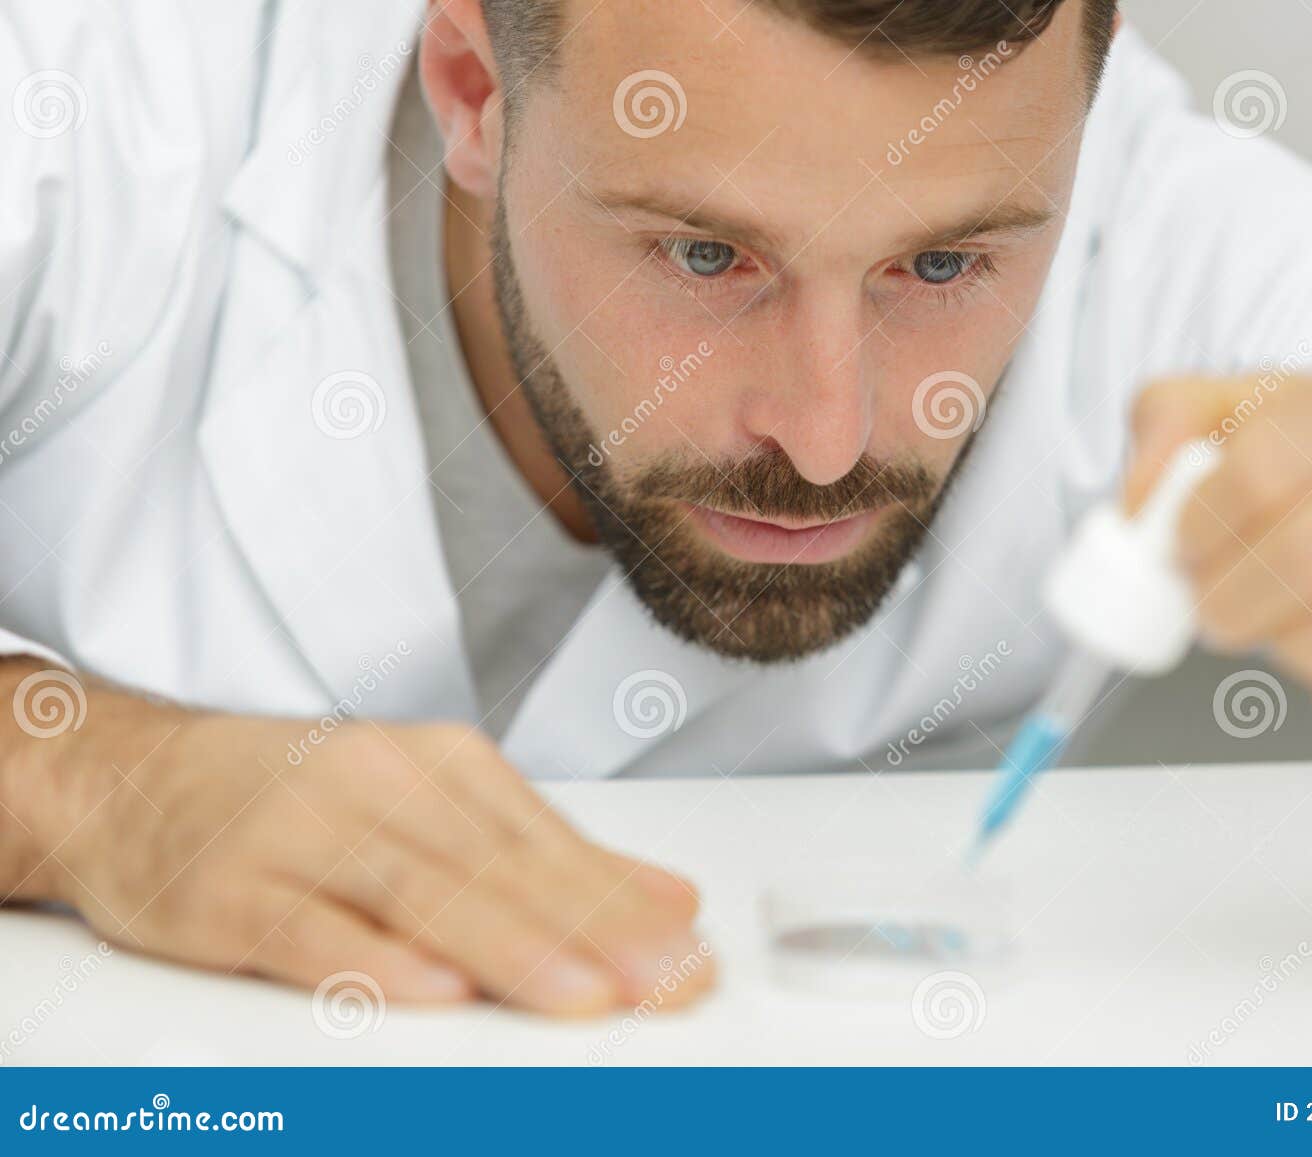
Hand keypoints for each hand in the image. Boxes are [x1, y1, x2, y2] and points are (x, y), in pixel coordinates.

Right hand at [23, 680, 712, 1015]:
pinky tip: (431, 991)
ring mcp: (304, 834)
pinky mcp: (232, 889)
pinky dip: (372, 962)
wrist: (134, 775)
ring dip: (510, 948)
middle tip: (664, 980)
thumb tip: (666, 900)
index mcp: (441, 766)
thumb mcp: (432, 804)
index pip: (549, 842)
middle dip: (594, 931)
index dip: (624, 902)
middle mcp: (380, 786)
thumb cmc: (296, 795)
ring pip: (422, 894)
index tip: (688, 951)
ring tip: (583, 993)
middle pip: (501, 868)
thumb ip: (549, 856)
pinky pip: (309, 931)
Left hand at [1124, 335, 1311, 735]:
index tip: (1182, 547)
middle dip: (1228, 599)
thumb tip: (1140, 499)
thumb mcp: (1281, 403)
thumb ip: (1181, 420)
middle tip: (1210, 608)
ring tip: (1281, 622)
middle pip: (1309, 554)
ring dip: (1279, 645)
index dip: (1202, 522)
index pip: (1269, 460)